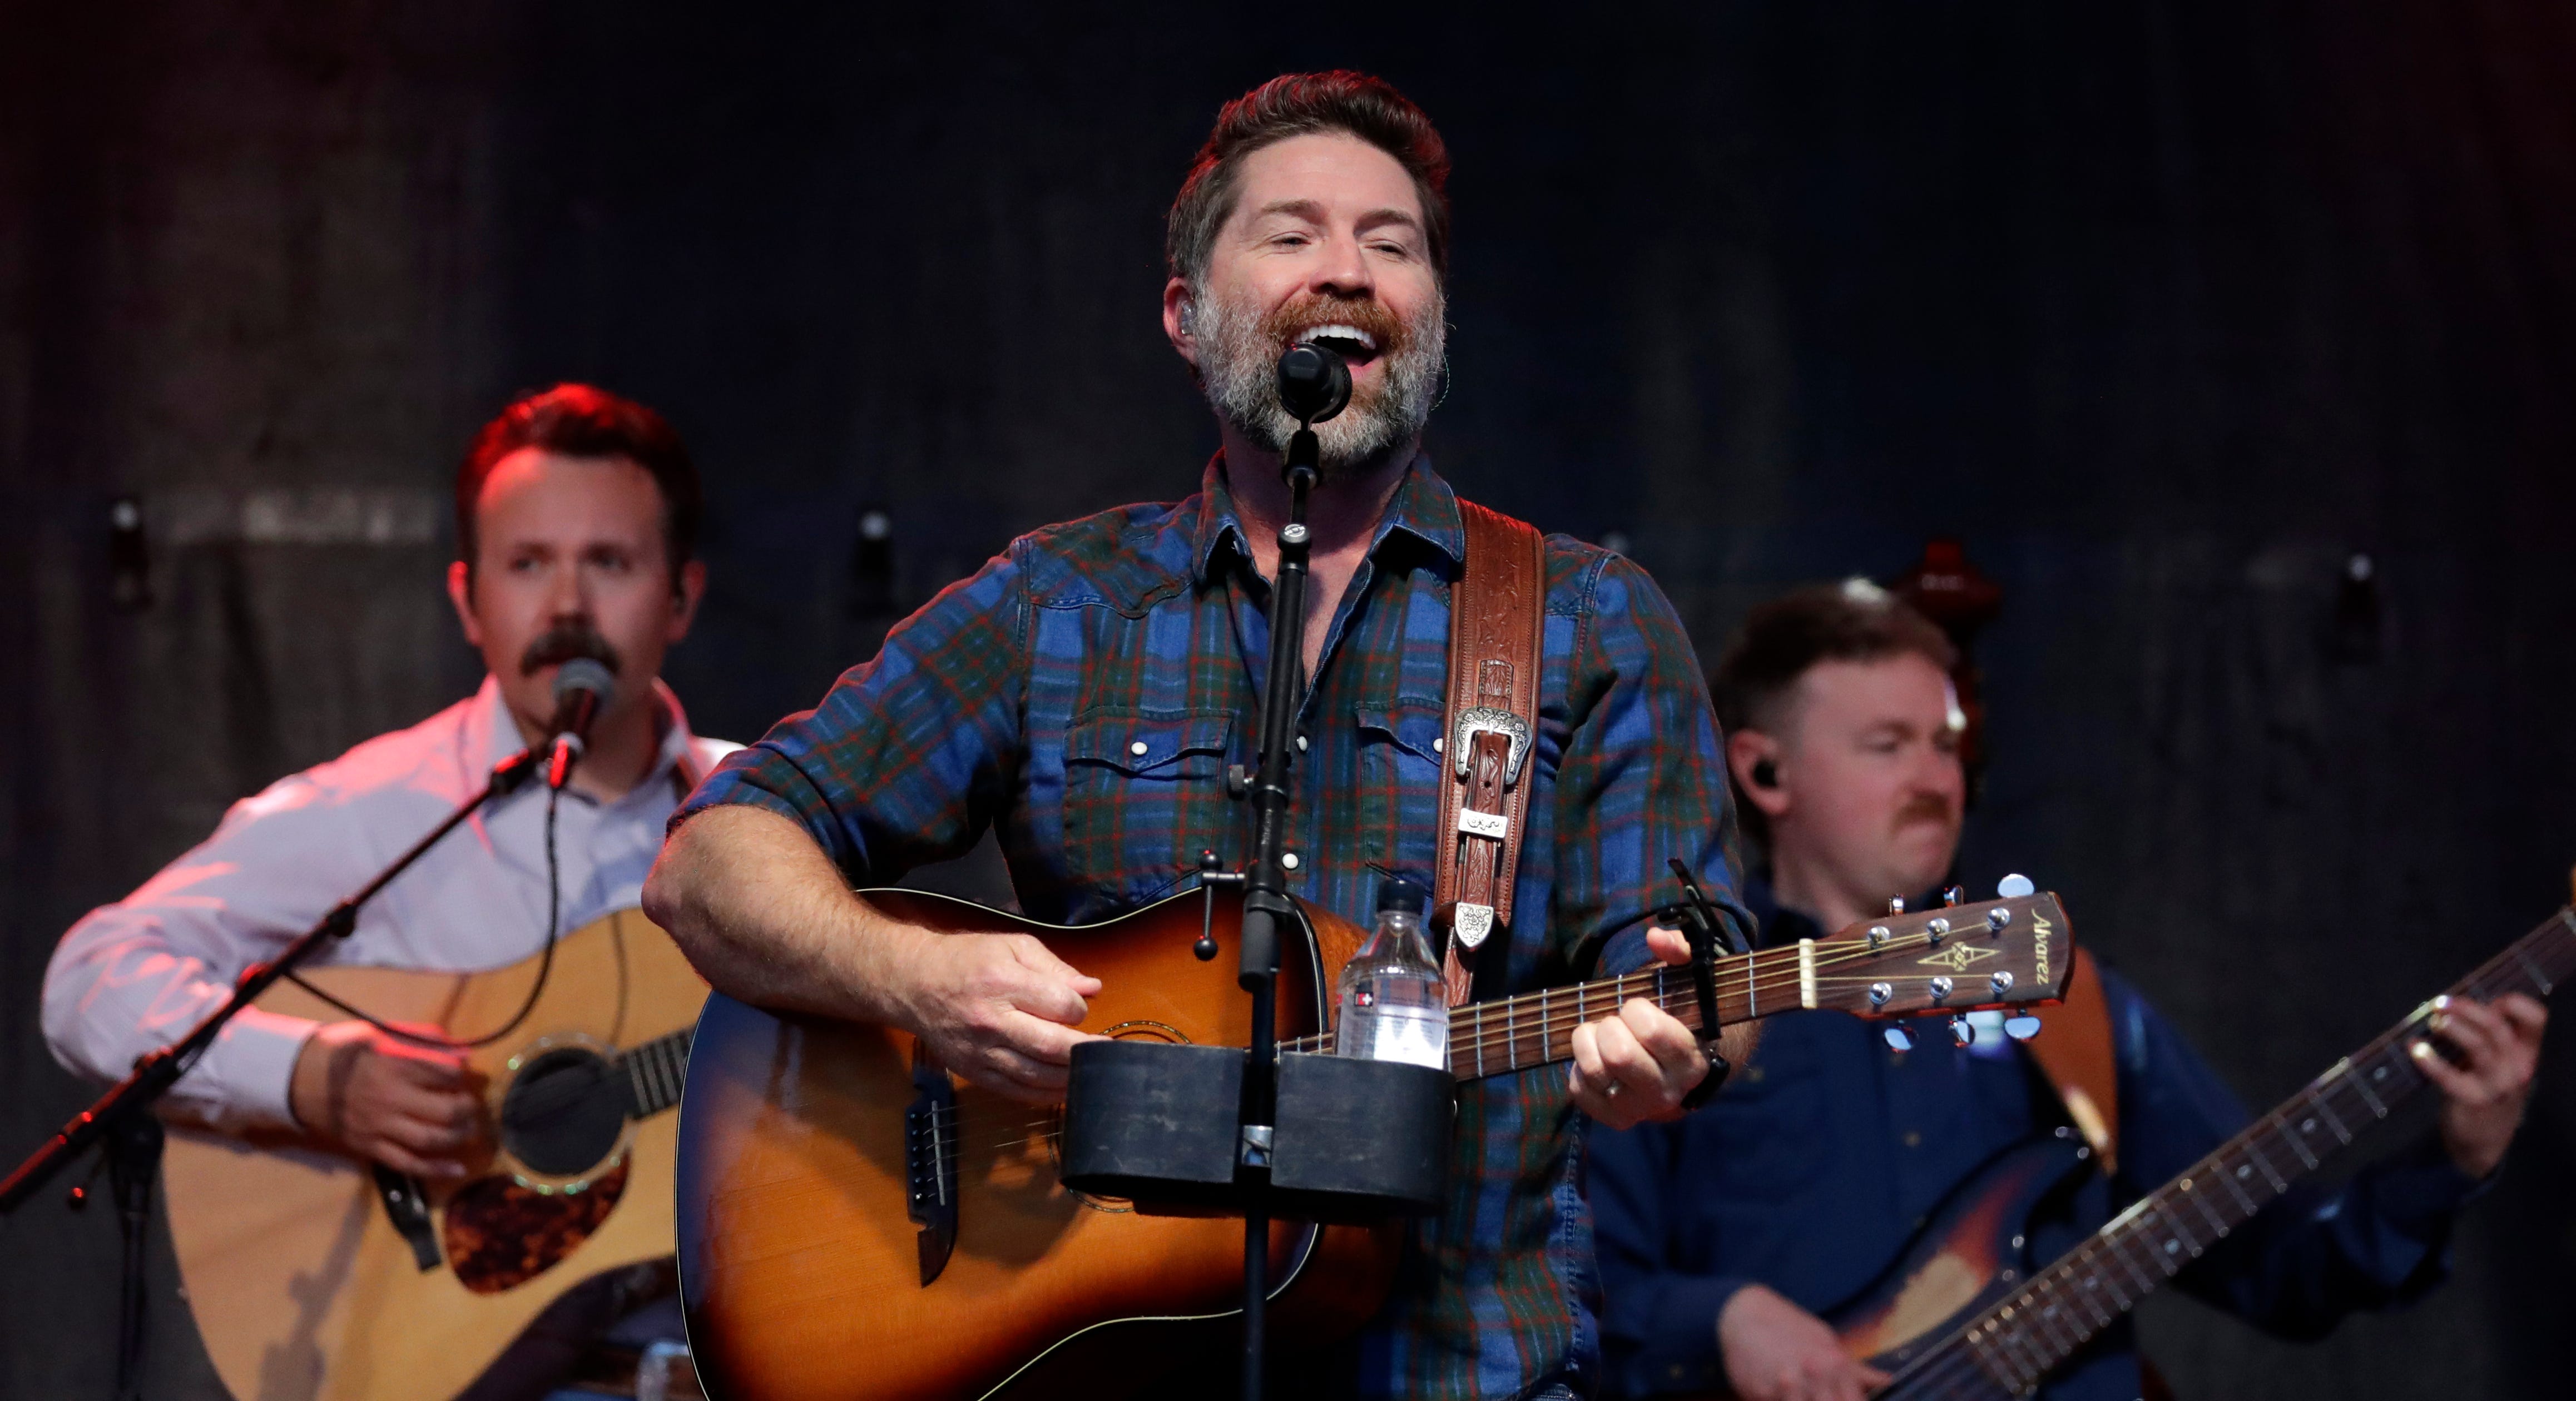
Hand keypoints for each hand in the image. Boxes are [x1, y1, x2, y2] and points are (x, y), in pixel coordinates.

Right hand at [289, 1020, 483, 1178]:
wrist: (298, 1079)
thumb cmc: (342, 1052)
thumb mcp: (379, 1033)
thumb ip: (420, 1039)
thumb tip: (461, 1050)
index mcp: (394, 1066)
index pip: (445, 1074)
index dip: (461, 1075)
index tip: (463, 1075)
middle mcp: (390, 1099)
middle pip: (444, 1111)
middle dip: (467, 1110)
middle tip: (471, 1105)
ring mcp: (380, 1127)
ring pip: (430, 1139)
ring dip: (458, 1137)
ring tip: (469, 1130)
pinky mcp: (369, 1147)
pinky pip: (406, 1163)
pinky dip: (435, 1169)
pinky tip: (457, 1169)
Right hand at [890, 931, 1103, 1104]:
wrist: (914, 984)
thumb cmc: (967, 960)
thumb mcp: (1012, 946)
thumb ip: (1055, 967)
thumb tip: (1092, 988)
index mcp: (1003, 982)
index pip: (1060, 1005)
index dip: (1078, 1008)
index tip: (1079, 1007)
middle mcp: (991, 1021)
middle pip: (1051, 1046)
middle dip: (1085, 1051)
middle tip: (1105, 1051)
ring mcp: (981, 1051)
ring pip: (1036, 1075)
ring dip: (1069, 1078)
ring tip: (1090, 1072)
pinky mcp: (973, 1072)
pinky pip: (1015, 1092)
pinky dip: (1044, 1094)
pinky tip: (1062, 1088)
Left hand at [1567, 926, 1709, 1129]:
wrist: (1677, 1069)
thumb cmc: (1679, 1016)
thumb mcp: (1690, 981)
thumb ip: (1682, 951)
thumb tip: (1656, 937)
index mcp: (1692, 1060)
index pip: (1652, 1031)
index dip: (1635, 1009)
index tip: (1636, 1006)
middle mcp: (1668, 1092)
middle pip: (1618, 1054)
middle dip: (1609, 1025)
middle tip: (1616, 1020)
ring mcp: (1639, 1109)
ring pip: (1593, 1070)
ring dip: (1588, 1041)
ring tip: (1602, 1034)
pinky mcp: (1613, 1118)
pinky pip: (1579, 1089)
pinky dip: (1579, 1067)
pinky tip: (1596, 1057)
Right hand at [1718, 1283, 1889, 1400]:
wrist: (1742, 1316)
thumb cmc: (1788, 1329)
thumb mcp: (1825, 1342)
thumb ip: (1855, 1370)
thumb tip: (1886, 1380)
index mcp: (1836, 1363)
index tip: (1844, 1398)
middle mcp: (1815, 1373)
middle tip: (1816, 1394)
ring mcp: (1788, 1384)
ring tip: (1799, 1393)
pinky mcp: (1762, 1393)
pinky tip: (1779, 1394)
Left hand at [2412, 992, 2546, 1178]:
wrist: (2485, 1139)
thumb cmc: (2487, 1089)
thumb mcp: (2499, 1063)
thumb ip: (2489, 1035)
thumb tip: (2461, 1003)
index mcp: (2527, 1052)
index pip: (2535, 1019)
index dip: (2515, 1002)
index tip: (2489, 998)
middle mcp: (2517, 1067)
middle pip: (2497, 1027)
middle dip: (2467, 1009)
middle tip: (2440, 1003)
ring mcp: (2497, 1085)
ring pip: (2479, 1047)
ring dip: (2453, 1028)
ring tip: (2434, 1021)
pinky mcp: (2472, 1100)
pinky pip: (2450, 1077)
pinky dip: (2429, 1060)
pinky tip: (2415, 1049)